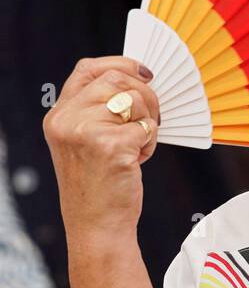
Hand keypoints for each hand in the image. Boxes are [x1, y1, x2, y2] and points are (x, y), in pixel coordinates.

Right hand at [43, 56, 160, 243]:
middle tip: (149, 121)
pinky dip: (150, 144)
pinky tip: (136, 162)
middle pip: (119, 79)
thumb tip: (139, 78)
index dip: (121, 64)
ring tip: (135, 147)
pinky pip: (147, 128)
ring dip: (148, 123)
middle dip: (146, 97)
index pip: (88, 69)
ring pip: (136, 100)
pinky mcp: (110, 145)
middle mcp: (66, 118)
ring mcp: (85, 131)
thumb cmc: (100, 181)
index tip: (145, 73)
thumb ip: (99, 109)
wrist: (96, 223)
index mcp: (59, 114)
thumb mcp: (86, 140)